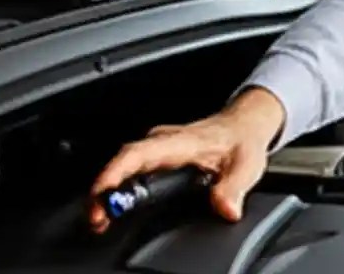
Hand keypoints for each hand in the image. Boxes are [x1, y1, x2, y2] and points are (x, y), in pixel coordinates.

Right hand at [86, 87, 284, 232]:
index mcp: (181, 141)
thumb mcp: (246, 165)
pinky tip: (115, 208)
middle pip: (123, 161)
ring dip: (108, 191)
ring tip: (100, 219)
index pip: (139, 154)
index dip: (115, 173)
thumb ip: (233, 188)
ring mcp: (157, 147)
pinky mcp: (156, 155)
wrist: (244, 124)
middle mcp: (163, 141)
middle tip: (97, 219)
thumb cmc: (242, 140)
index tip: (102, 195)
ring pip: (123, 165)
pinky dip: (118, 188)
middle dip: (103, 190)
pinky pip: (130, 168)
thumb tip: (226, 208)